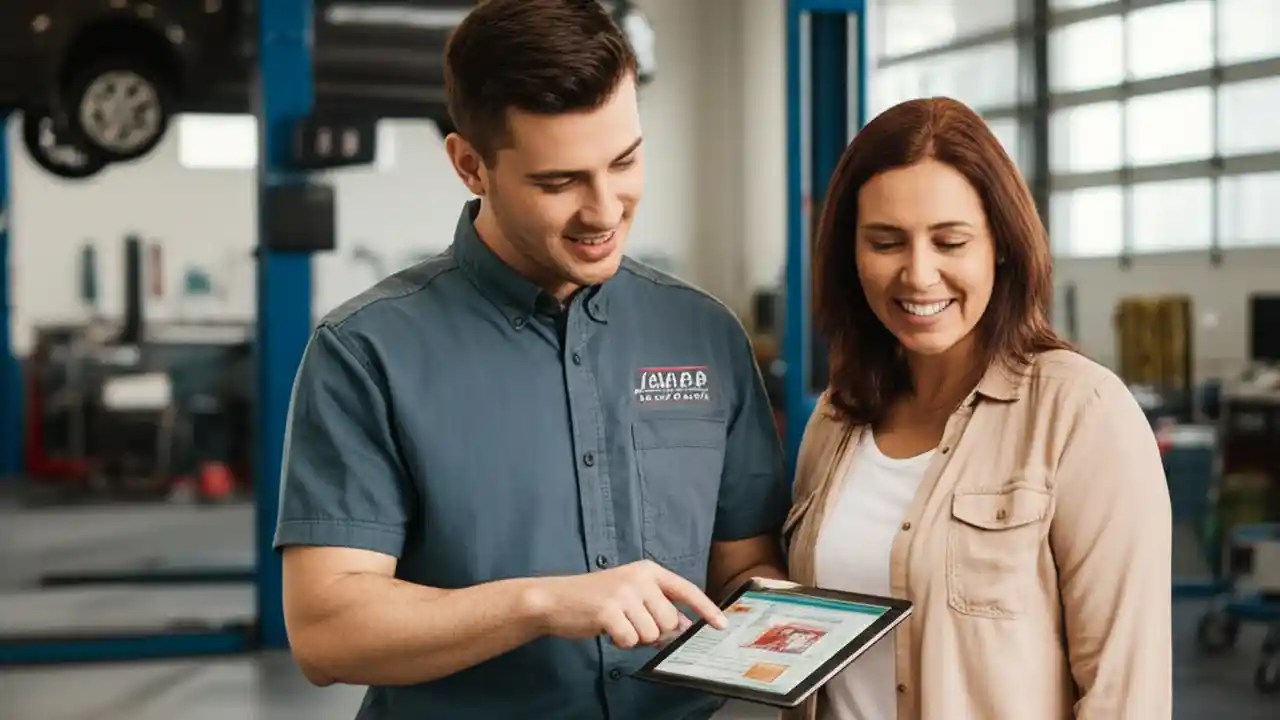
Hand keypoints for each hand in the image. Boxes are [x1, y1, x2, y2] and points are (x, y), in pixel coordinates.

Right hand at [531, 560, 728, 648]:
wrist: (556, 599)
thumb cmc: (596, 600)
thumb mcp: (631, 596)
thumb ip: (658, 607)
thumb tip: (684, 626)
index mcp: (648, 571)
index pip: (686, 589)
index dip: (706, 609)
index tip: (721, 624)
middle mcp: (639, 578)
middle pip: (669, 621)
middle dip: (653, 631)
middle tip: (631, 623)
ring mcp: (624, 593)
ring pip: (651, 634)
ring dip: (635, 637)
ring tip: (617, 624)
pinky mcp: (609, 611)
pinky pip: (630, 641)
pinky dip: (620, 642)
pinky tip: (607, 629)